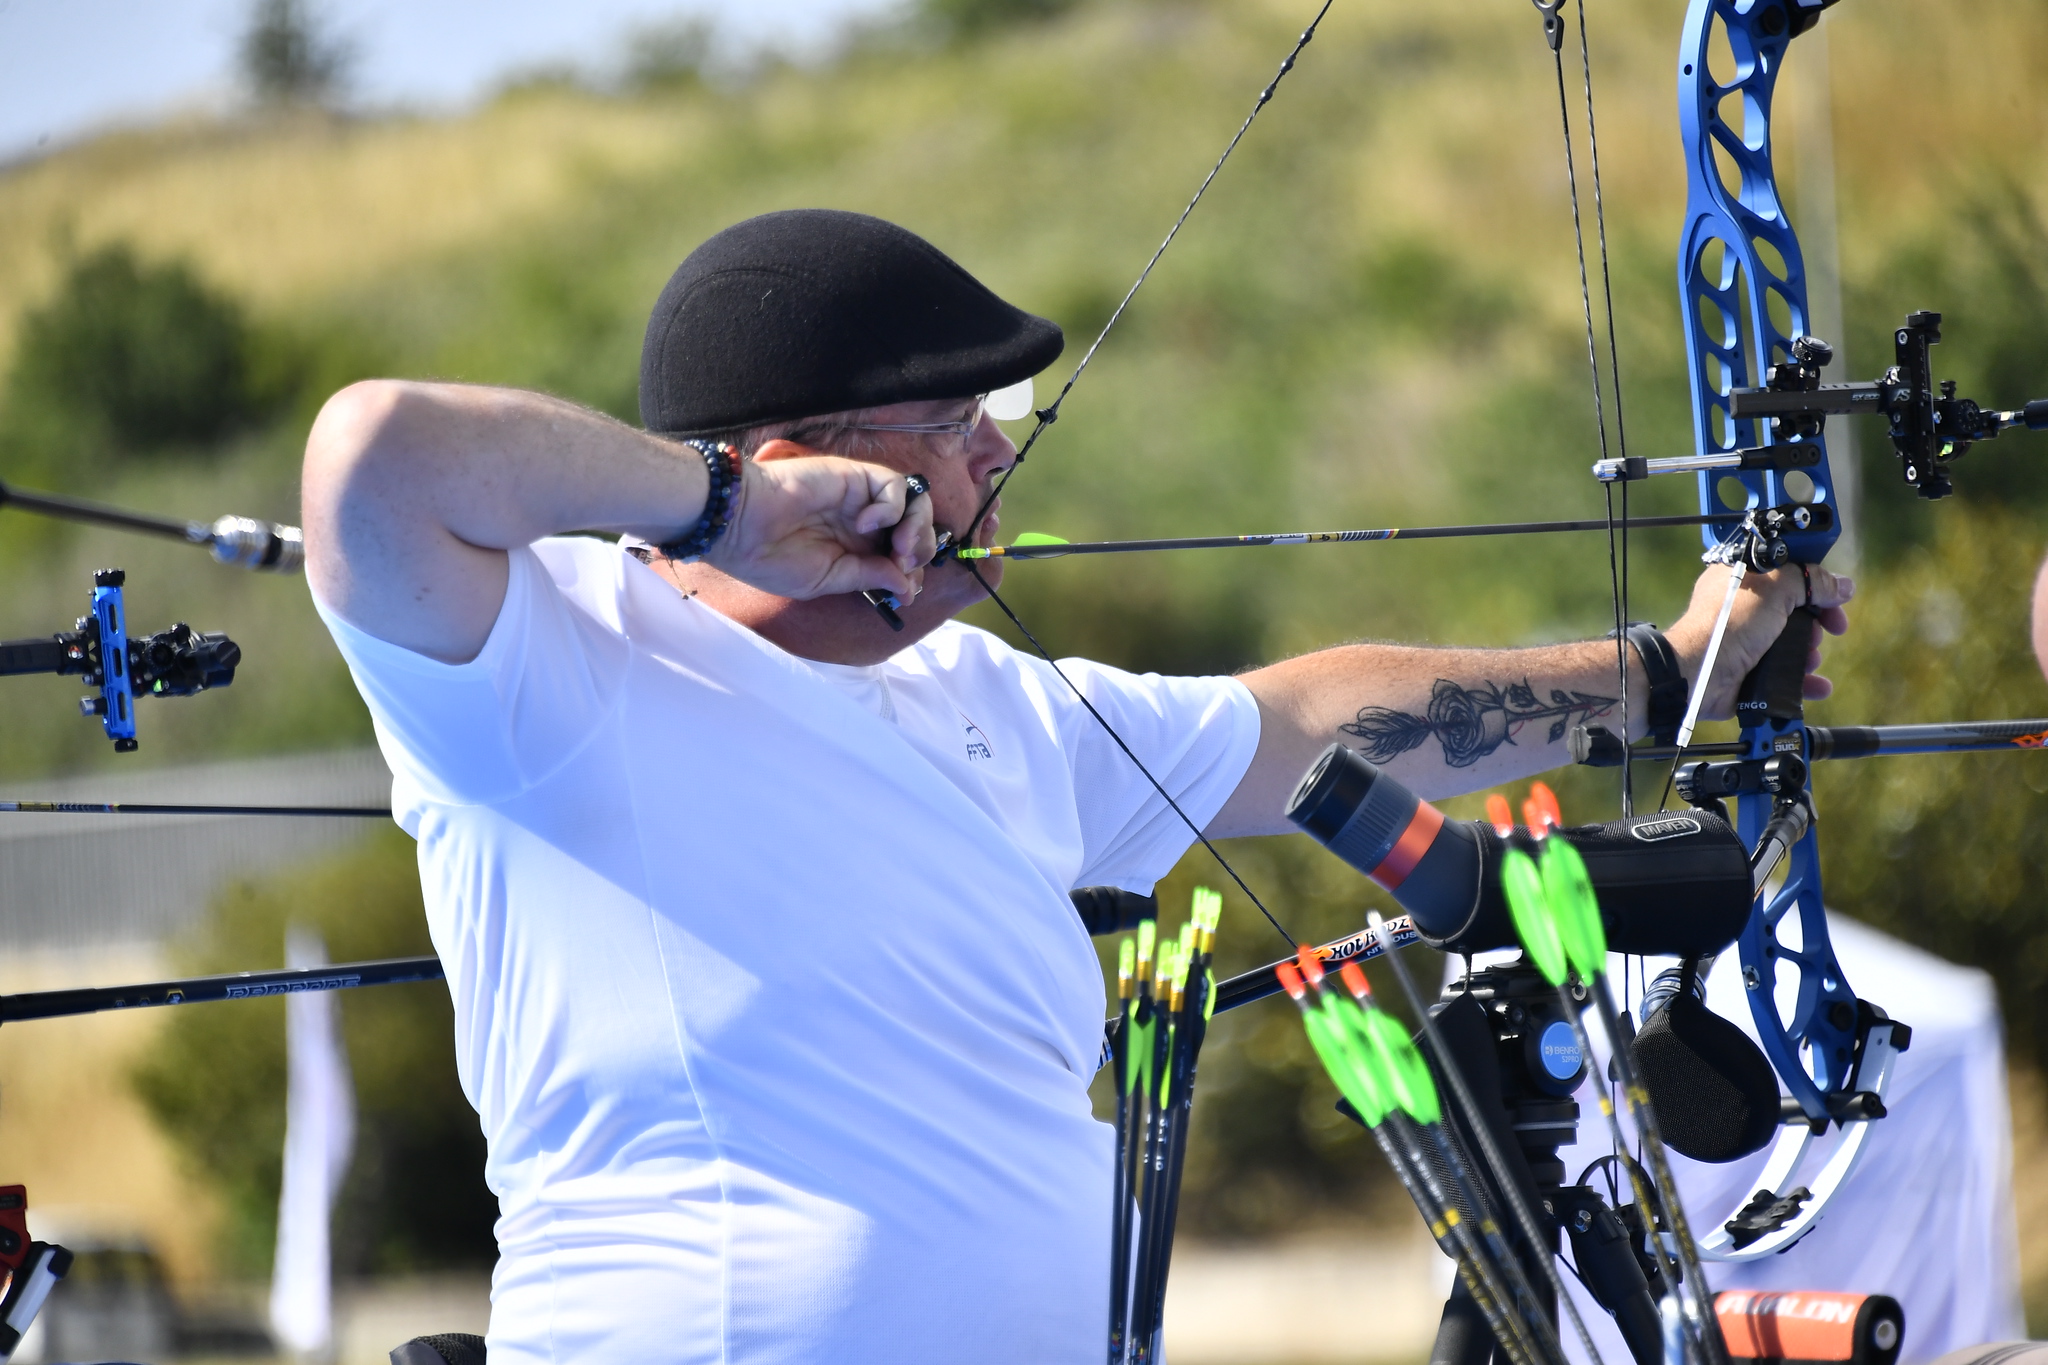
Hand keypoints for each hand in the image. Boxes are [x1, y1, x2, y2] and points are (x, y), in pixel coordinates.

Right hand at [702, 455, 935, 601]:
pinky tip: (867, 523)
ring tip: (899, 547)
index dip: (913, 571)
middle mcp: (864, 523)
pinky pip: (894, 485)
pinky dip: (892, 506)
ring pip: (914, 504)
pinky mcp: (855, 476)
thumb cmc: (772, 560)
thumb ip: (870, 577)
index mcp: (856, 551)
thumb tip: (909, 589)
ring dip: (917, 528)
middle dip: (921, 549)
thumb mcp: (829, 579)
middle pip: (916, 530)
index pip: (903, 557)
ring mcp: (861, 498)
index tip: (907, 588)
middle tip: (903, 563)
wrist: (741, 529)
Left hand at [1667, 562, 1853, 720]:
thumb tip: (1842, 585)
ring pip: (1791, 643)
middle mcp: (1744, 608)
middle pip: (1795, 609)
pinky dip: (1805, 681)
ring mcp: (1745, 641)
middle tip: (1832, 627)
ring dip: (1809, 651)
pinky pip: (1784, 674)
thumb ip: (1810, 581)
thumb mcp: (1774, 589)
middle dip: (1817, 620)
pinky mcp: (1749, 671)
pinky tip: (1820, 686)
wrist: (1700, 672)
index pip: (1787, 572)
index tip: (1834, 594)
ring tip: (1810, 656)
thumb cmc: (1728, 624)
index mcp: (1743, 578)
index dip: (1814, 582)